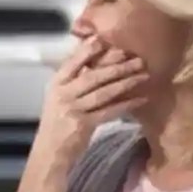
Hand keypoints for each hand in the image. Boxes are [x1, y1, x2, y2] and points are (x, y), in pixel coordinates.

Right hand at [36, 36, 147, 165]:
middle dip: (116, 65)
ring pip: (103, 92)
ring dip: (125, 82)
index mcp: (56, 84)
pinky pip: (109, 111)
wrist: (49, 152)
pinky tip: (141, 99)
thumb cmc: (57, 122)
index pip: (72, 62)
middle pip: (92, 75)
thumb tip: (95, 61)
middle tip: (136, 57)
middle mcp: (63, 94)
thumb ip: (73, 81)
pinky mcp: (83, 125)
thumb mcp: (59, 97)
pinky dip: (126, 104)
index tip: (105, 39)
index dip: (88, 50)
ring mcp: (73, 109)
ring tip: (143, 74)